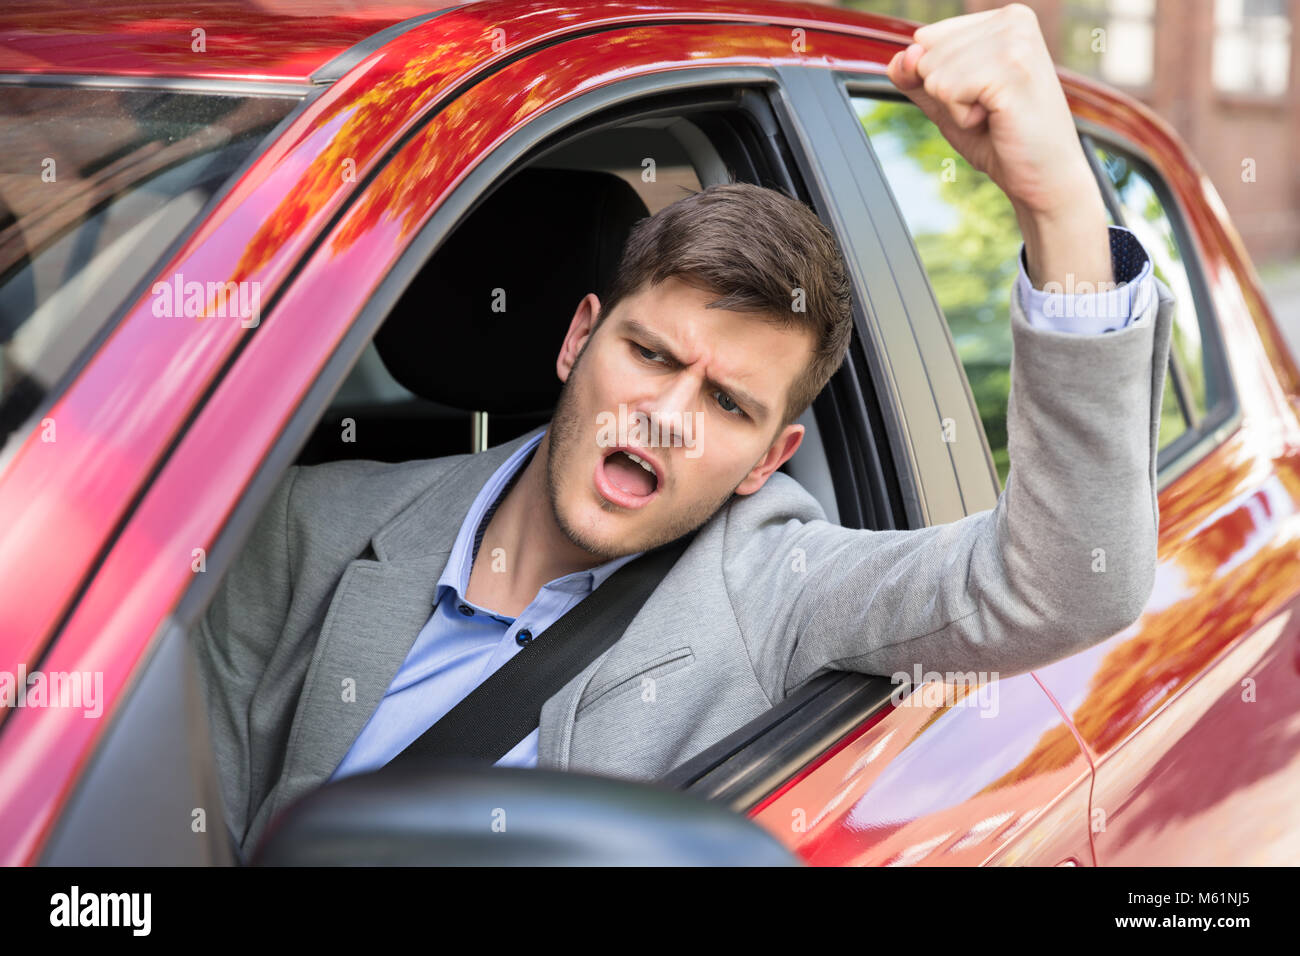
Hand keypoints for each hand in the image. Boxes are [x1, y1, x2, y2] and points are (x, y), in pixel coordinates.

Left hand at [887, 3, 1111, 288]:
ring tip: (994, 115)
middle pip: (926, 55)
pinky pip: (947, 91)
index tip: (980, 95)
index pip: (926, 38)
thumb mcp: (948, 103)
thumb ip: (917, 78)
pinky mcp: (1011, 69)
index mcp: (1003, 19)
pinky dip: (962, 118)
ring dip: (955, 108)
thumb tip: (900, 58)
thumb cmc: (1002, 139)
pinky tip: (996, 120)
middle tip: (989, 110)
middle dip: (947, 96)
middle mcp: (1013, 20)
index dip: (938, 79)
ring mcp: (1016, 41)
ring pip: (933, 73)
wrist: (1045, 177)